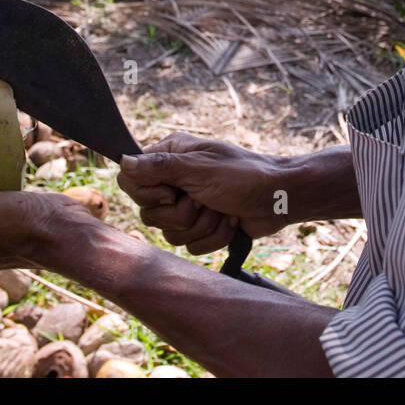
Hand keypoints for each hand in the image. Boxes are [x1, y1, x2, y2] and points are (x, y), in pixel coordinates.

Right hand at [117, 133, 290, 254]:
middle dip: (183, 214)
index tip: (173, 191)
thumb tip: (123, 161)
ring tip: (222, 209)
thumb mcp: (201, 169)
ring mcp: (187, 206)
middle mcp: (174, 181)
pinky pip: (190, 247)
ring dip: (202, 225)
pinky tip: (230, 222)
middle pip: (149, 213)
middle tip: (204, 198)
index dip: (148, 194)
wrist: (281, 199)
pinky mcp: (201, 228)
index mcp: (170, 157)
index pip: (129, 180)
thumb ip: (160, 167)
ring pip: (170, 234)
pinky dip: (214, 237)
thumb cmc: (245, 176)